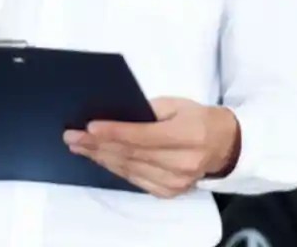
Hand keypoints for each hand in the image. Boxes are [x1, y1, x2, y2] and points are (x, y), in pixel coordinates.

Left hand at [63, 97, 240, 198]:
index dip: (114, 132)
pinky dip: (114, 168)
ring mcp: (177, 181)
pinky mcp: (169, 191)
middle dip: (97, 145)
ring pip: (129, 169)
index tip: (89, 127)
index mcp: (188, 135)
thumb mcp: (177, 104)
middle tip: (72, 136)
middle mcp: (183, 162)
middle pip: (132, 154)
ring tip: (78, 146)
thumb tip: (113, 114)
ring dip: (100, 157)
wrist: (224, 145)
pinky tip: (98, 158)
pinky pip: (134, 180)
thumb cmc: (196, 119)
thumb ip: (147, 109)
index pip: (143, 135)